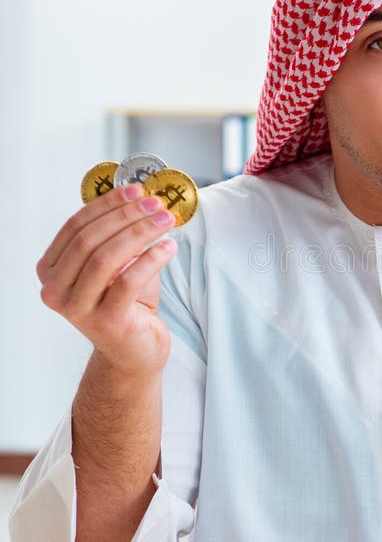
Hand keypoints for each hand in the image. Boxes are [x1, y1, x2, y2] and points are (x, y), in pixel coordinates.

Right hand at [37, 184, 176, 375]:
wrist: (135, 351)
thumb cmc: (126, 303)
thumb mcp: (116, 264)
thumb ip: (117, 236)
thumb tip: (141, 197)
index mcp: (51, 270)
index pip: (75, 227)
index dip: (107, 204)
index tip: (136, 190)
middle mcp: (56, 290)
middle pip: (90, 240)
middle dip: (126, 216)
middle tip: (156, 203)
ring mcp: (78, 309)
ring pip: (106, 258)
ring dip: (140, 233)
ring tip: (167, 220)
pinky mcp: (106, 322)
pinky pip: (128, 281)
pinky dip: (152, 259)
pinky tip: (170, 246)